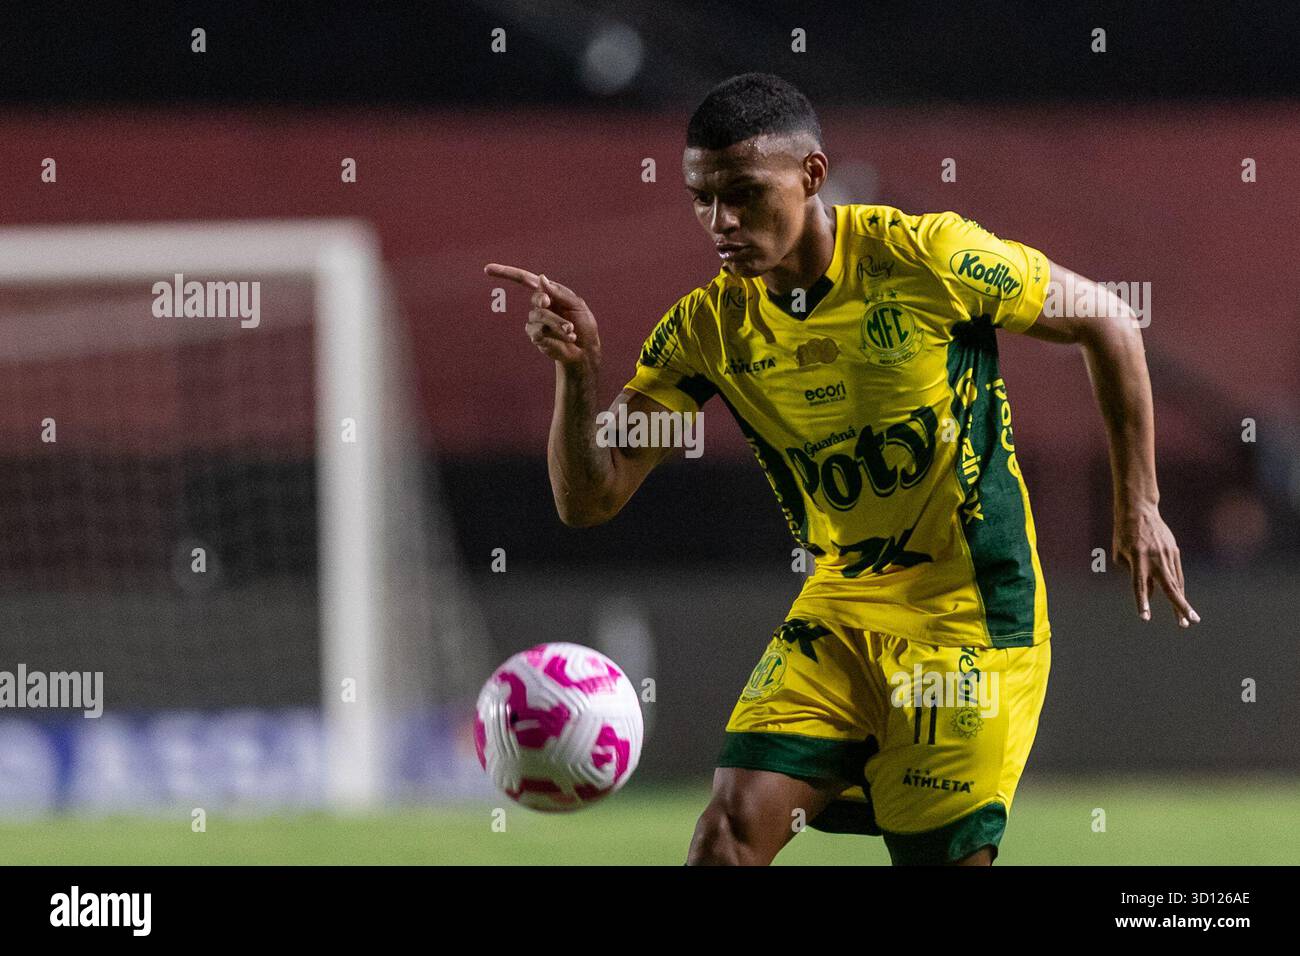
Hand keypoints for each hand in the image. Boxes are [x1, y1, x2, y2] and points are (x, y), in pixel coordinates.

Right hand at [483, 263, 599, 367]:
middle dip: (549, 304)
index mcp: (550, 292)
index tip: (488, 269)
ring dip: (559, 324)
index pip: (525, 280)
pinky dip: (556, 333)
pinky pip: (538, 331)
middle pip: (537, 299)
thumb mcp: (577, 305)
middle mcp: (540, 305)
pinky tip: (568, 338)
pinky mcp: (535, 336)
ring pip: (540, 317)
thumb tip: (540, 278)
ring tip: (571, 331)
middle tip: (557, 311)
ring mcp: (536, 321)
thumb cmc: (584, 326)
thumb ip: (559, 292)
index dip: (506, 273)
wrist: (585, 350)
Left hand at [1113, 503, 1199, 627]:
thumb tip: (1151, 593)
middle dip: (1179, 606)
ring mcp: (1167, 554)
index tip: (1145, 617)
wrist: (1139, 510)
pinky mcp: (1174, 551)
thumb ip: (1135, 575)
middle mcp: (1154, 557)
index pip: (1140, 585)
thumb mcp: (1121, 554)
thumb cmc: (1124, 534)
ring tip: (1188, 619)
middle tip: (1187, 623)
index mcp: (1137, 558)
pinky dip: (1178, 587)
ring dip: (1182, 601)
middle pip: (1169, 586)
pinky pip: (1176, 573)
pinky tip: (1181, 600)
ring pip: (1176, 582)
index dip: (1143, 602)